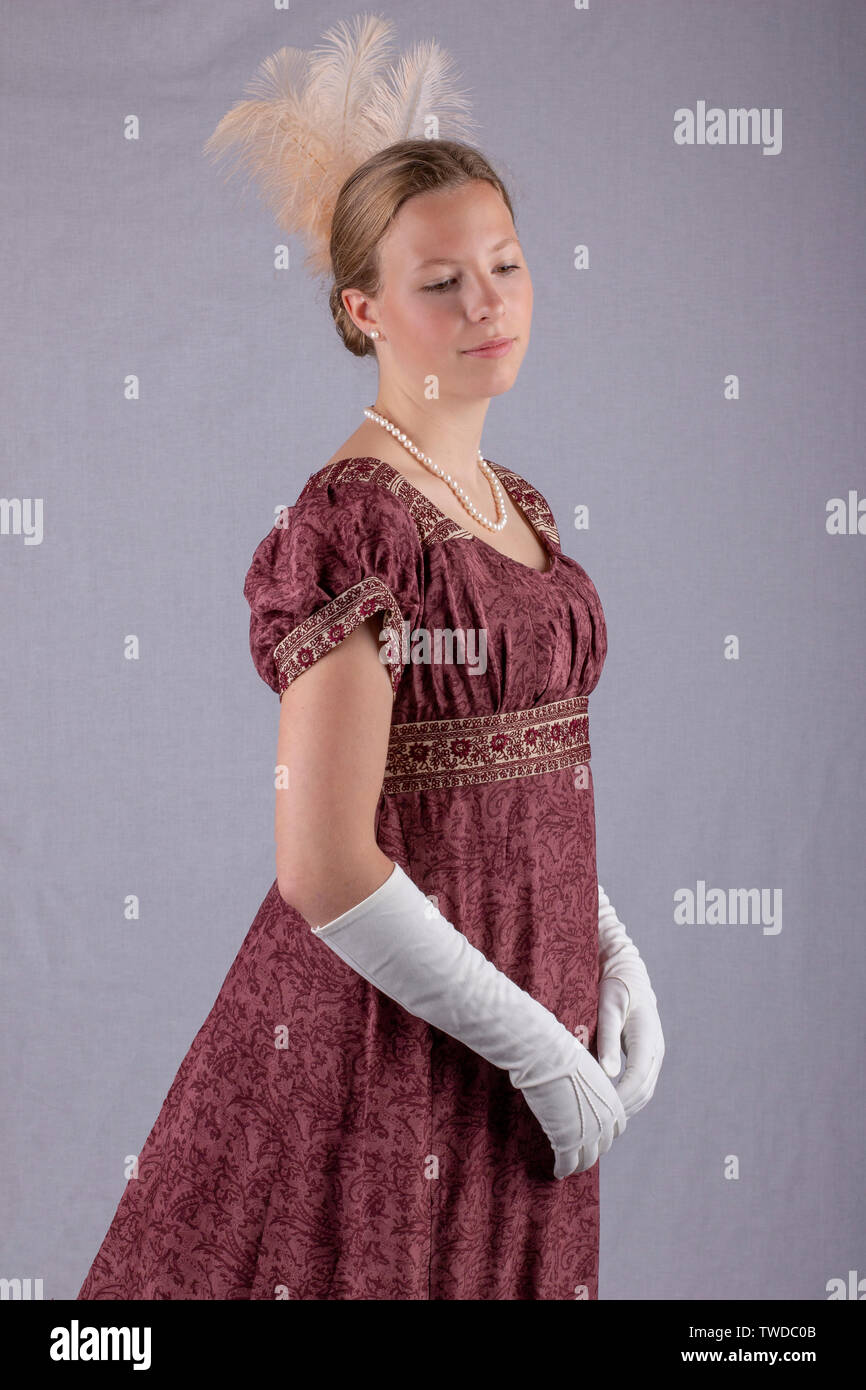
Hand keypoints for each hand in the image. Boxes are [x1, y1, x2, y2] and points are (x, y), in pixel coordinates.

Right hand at [521, 1040, 626, 1178]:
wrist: (548, 1057)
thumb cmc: (562, 1055)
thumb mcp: (587, 1072)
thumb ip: (589, 1088)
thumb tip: (581, 1087)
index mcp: (613, 1103)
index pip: (616, 1129)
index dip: (604, 1134)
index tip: (594, 1136)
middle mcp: (605, 1122)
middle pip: (602, 1146)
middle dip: (592, 1150)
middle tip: (580, 1153)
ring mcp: (587, 1134)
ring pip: (586, 1159)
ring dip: (578, 1165)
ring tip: (569, 1167)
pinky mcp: (567, 1142)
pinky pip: (567, 1163)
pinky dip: (562, 1169)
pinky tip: (557, 1171)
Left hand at [597, 974, 663, 1116]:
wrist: (628, 976)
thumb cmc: (614, 988)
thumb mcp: (607, 1008)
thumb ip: (608, 1038)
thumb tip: (609, 1073)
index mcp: (647, 1038)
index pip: (638, 1078)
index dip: (622, 1097)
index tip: (602, 1111)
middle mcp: (655, 1050)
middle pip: (644, 1089)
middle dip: (623, 1108)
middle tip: (598, 1123)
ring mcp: (654, 1054)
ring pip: (645, 1090)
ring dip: (627, 1107)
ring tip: (603, 1120)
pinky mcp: (647, 1057)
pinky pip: (642, 1084)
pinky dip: (629, 1098)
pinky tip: (610, 1104)